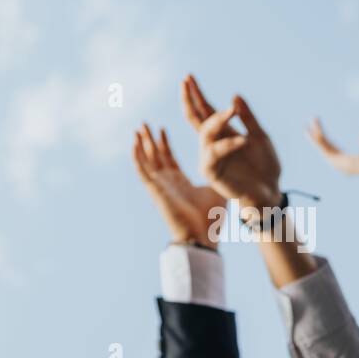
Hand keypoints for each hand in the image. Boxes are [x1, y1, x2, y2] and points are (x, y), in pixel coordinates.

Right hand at [133, 123, 225, 247]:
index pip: (168, 159)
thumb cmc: (210, 217)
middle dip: (150, 140)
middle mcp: (167, 182)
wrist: (203, 234)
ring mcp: (160, 186)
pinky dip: (138, 156)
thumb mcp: (214, 187)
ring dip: (142, 144)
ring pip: (147, 160)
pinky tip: (135, 142)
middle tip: (145, 124)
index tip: (162, 128)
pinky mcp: (155, 190)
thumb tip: (224, 164)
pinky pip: (143, 170)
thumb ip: (214, 173)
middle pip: (155, 157)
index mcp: (179, 182)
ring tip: (139, 127)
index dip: (164, 144)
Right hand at [182, 75, 281, 212]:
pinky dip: (229, 144)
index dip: (196, 94)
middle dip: (191, 99)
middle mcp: (212, 142)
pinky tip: (243, 140)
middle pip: (196, 118)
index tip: (188, 77)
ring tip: (231, 111)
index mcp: (223, 132)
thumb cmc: (265, 165)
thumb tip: (234, 96)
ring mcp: (210, 156)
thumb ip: (247, 117)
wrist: (270, 191)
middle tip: (187, 81)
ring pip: (205, 132)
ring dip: (217, 120)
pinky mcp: (212, 171)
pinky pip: (216, 153)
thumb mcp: (260, 136)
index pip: (205, 110)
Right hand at [308, 118, 358, 175]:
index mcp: (347, 160)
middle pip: (324, 147)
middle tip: (310, 125)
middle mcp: (339, 163)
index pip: (332, 147)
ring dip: (314, 136)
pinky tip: (313, 132)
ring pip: (321, 147)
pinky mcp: (335, 161)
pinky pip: (323, 148)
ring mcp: (336, 163)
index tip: (319, 130)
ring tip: (306, 127)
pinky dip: (316, 140)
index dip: (325, 138)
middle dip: (316, 135)